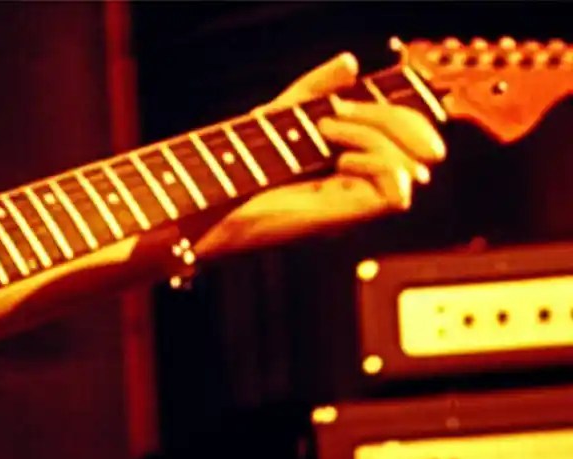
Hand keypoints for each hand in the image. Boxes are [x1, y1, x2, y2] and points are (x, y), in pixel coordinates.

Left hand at [195, 53, 447, 257]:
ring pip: (412, 167)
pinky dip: (376, 165)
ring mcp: (357, 202)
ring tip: (326, 130)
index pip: (411, 134)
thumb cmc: (239, 162)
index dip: (402, 111)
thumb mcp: (283, 115)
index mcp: (355, 158)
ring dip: (375, 135)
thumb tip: (351, 63)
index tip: (351, 99)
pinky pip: (397, 193)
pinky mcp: (347, 217)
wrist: (214, 196)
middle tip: (338, 110)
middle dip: (391, 117)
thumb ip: (317, 89)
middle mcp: (362, 183)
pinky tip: (339, 158)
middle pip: (422, 147)